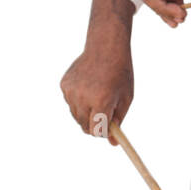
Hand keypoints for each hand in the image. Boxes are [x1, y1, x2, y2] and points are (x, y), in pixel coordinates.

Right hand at [60, 0, 133, 145]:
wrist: (106, 46)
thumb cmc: (120, 73)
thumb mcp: (126, 97)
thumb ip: (118, 121)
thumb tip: (112, 143)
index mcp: (102, 101)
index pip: (97, 131)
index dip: (104, 132)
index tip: (109, 127)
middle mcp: (83, 97)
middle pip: (84, 126)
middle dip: (94, 124)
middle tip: (104, 111)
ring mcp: (71, 91)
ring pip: (76, 115)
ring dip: (86, 112)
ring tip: (97, 93)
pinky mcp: (64, 85)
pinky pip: (70, 102)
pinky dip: (78, 99)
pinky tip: (88, 84)